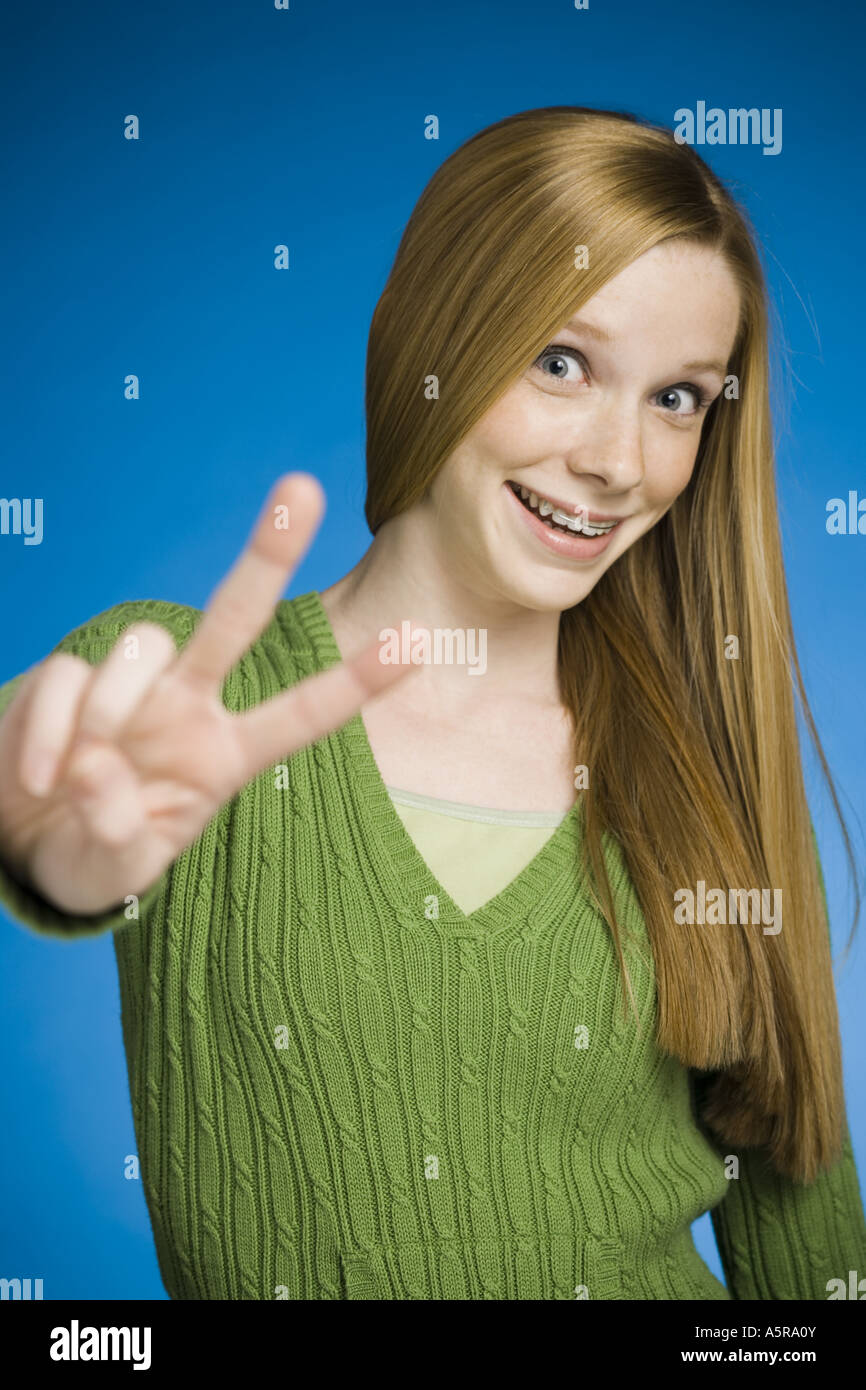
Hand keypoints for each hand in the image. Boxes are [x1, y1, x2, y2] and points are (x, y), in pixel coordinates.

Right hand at [0, 474, 416, 914]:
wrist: (23, 843)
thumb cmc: (93, 850)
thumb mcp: (117, 870)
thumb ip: (118, 836)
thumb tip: (95, 772)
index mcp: (225, 756)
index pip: (302, 714)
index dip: (357, 680)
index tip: (418, 640)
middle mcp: (188, 707)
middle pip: (236, 618)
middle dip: (267, 554)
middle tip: (304, 488)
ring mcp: (130, 688)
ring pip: (147, 647)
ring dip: (113, 710)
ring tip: (74, 778)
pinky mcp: (63, 678)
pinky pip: (66, 678)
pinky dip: (49, 731)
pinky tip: (37, 777)